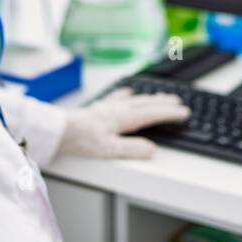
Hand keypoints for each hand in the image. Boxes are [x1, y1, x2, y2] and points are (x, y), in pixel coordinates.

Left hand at [59, 88, 190, 159]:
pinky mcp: (98, 109)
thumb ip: (132, 149)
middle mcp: (117, 109)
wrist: (57, 131)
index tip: (184, 112)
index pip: (152, 114)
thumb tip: (152, 150)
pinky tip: (128, 92)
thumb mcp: (109, 149)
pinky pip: (117, 98)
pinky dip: (126, 95)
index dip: (169, 113)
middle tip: (179, 102)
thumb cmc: (80, 140)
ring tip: (162, 96)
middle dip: (164, 102)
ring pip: (135, 100)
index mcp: (123, 118)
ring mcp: (108, 107)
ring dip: (150, 98)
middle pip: (146, 103)